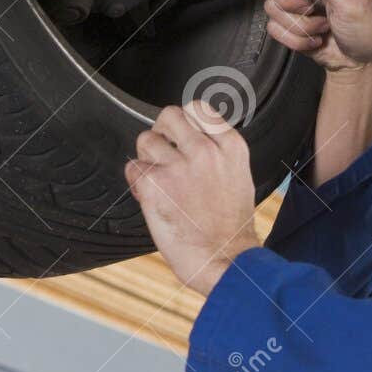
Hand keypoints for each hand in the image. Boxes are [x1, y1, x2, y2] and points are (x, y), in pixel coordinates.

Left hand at [124, 101, 259, 294]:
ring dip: (148, 161)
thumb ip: (218, 154)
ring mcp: (179, 166)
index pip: (198, 109)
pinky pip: (133, 168)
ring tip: (162, 184)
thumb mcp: (238, 179)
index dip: (185, 122)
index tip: (183, 138)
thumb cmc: (231, 231)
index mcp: (231, 148)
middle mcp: (205, 151)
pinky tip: (151, 199)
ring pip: (146, 139)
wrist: (226, 262)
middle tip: (166, 159)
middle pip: (169, 115)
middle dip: (163, 135)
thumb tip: (192, 139)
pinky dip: (137, 184)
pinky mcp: (155, 184)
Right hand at [258, 0, 371, 75]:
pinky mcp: (291, 22)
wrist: (364, 64)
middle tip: (307, 6)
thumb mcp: (350, 0)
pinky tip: (315, 37)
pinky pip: (275, 27)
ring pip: (271, 3)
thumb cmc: (369, 28)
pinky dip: (295, 39)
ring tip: (322, 26)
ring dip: (299, 23)